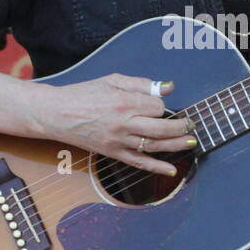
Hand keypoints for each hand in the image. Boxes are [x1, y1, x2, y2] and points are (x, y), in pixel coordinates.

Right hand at [32, 74, 193, 175]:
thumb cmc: (84, 94)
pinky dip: (156, 167)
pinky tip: (171, 169)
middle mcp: (123, 123)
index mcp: (124, 101)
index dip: (161, 105)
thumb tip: (168, 87)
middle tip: (191, 124)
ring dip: (176, 145)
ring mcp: (118, 140)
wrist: (57, 113)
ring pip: (153, 146)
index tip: (157, 104)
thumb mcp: (113, 80)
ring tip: (191, 142)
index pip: (156, 106)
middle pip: (161, 128)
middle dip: (180, 127)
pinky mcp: (112, 153)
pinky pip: (138, 162)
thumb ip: (142, 83)